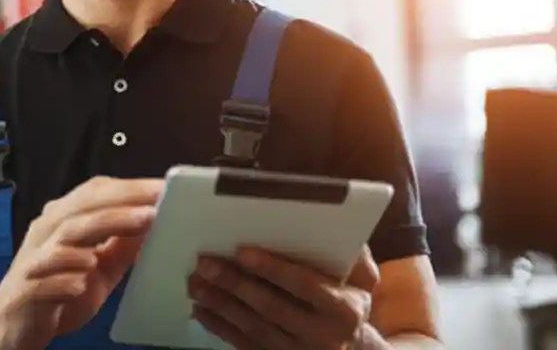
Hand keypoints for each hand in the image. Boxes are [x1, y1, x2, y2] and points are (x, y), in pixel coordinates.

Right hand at [0, 176, 163, 349]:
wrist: (13, 327)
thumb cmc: (58, 292)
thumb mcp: (100, 268)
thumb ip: (122, 246)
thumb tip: (153, 221)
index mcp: (62, 221)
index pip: (94, 193)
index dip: (129, 187)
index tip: (164, 188)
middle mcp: (46, 233)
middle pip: (83, 207)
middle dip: (123, 201)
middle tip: (158, 200)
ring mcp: (34, 261)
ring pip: (67, 234)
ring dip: (105, 226)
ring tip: (140, 224)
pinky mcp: (25, 291)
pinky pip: (44, 281)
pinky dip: (65, 279)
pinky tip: (83, 281)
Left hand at [187, 245, 382, 349]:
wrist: (352, 348)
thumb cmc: (347, 297)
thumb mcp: (362, 277)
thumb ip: (352, 252)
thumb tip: (331, 219)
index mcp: (345, 309)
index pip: (305, 285)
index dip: (272, 268)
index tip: (242, 251)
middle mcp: (324, 336)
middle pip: (272, 307)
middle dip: (235, 284)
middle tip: (205, 263)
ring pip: (253, 327)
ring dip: (220, 304)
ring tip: (195, 283)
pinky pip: (245, 345)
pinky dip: (220, 327)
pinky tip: (200, 309)